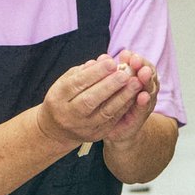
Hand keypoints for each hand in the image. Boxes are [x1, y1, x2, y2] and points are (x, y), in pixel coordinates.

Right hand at [36, 50, 157, 149]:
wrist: (58, 129)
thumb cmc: (65, 96)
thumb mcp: (68, 80)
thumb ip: (85, 70)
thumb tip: (105, 59)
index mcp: (58, 97)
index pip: (77, 83)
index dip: (95, 73)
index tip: (112, 62)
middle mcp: (68, 114)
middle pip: (89, 100)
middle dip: (109, 86)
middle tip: (126, 74)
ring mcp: (82, 127)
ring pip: (104, 112)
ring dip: (122, 97)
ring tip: (136, 83)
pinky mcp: (95, 134)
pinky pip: (112, 120)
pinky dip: (124, 107)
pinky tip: (134, 95)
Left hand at [104, 47, 160, 142]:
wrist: (117, 130)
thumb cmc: (111, 104)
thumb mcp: (110, 87)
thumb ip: (110, 74)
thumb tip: (102, 58)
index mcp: (136, 79)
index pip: (139, 64)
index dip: (134, 58)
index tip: (125, 53)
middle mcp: (144, 88)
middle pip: (148, 74)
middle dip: (142, 66)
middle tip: (135, 61)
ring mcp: (146, 102)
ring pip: (150, 89)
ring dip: (146, 81)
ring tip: (142, 74)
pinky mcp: (142, 117)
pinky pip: (144, 108)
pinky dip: (144, 102)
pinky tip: (142, 96)